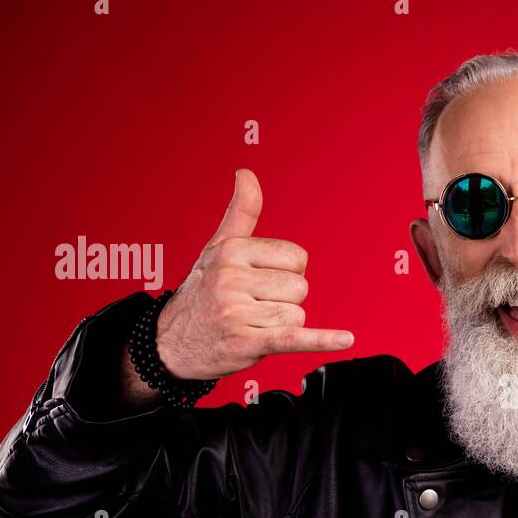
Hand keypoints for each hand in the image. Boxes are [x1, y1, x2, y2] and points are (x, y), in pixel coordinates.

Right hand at [155, 169, 353, 380]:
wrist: (173, 342)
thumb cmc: (202, 292)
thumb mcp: (219, 248)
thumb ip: (241, 213)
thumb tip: (246, 174)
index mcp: (231, 251)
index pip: (297, 258)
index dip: (287, 272)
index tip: (260, 281)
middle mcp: (231, 279)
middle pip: (300, 287)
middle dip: (284, 300)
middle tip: (253, 306)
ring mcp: (237, 312)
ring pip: (297, 315)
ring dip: (281, 325)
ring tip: (251, 324)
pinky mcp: (247, 343)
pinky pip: (293, 338)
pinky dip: (321, 341)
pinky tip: (344, 339)